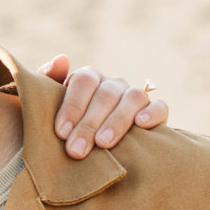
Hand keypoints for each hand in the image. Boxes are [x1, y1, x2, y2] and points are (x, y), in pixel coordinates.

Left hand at [45, 58, 168, 159]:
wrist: (93, 149)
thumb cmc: (68, 128)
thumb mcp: (51, 106)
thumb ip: (49, 81)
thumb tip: (62, 59)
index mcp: (89, 79)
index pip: (83, 81)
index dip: (72, 106)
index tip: (61, 132)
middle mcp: (113, 84)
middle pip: (105, 95)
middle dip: (88, 124)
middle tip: (76, 150)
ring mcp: (135, 96)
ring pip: (132, 98)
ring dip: (117, 121)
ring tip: (103, 144)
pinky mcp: (156, 112)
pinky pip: (160, 106)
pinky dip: (153, 113)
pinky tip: (141, 124)